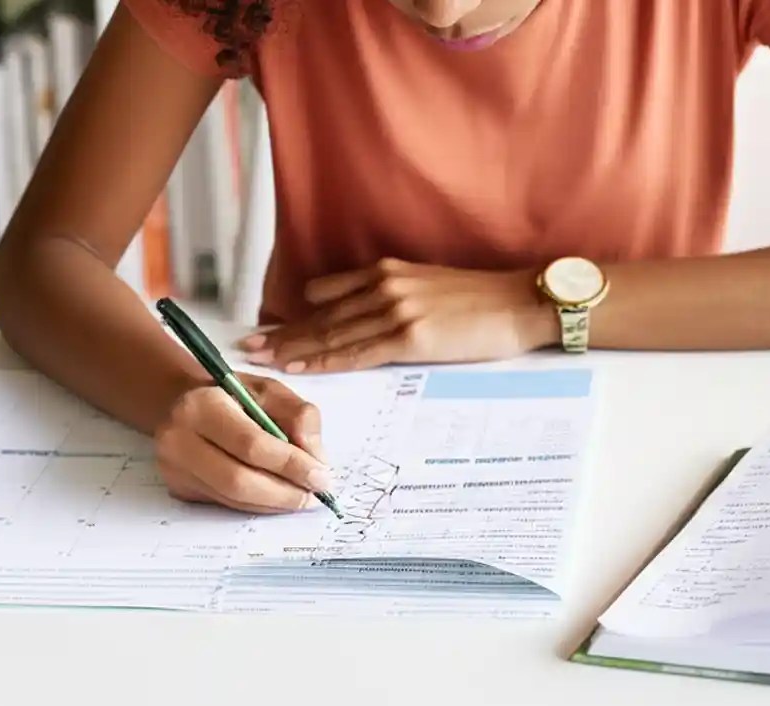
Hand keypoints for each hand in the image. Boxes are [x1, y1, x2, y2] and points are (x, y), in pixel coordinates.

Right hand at [154, 373, 331, 512]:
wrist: (178, 402)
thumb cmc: (229, 394)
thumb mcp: (268, 390)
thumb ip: (298, 416)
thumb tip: (315, 460)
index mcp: (202, 405)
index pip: (251, 444)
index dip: (290, 465)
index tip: (321, 476)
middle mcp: (179, 440)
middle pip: (238, 481)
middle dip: (284, 493)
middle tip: (315, 495)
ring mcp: (175, 469)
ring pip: (233, 499)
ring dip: (274, 503)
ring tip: (302, 496)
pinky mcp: (179, 488)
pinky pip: (226, 504)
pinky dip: (258, 504)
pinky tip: (278, 496)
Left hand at [239, 259, 557, 372]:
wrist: (523, 301)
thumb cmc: (485, 301)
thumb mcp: (431, 287)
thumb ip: (396, 298)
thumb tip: (370, 321)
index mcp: (388, 272)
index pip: (327, 294)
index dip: (295, 314)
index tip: (268, 326)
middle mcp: (384, 286)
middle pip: (320, 314)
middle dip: (281, 333)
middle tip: (246, 347)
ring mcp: (396, 310)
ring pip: (330, 334)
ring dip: (291, 349)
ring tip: (259, 360)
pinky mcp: (411, 337)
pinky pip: (356, 352)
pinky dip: (323, 361)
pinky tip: (300, 368)